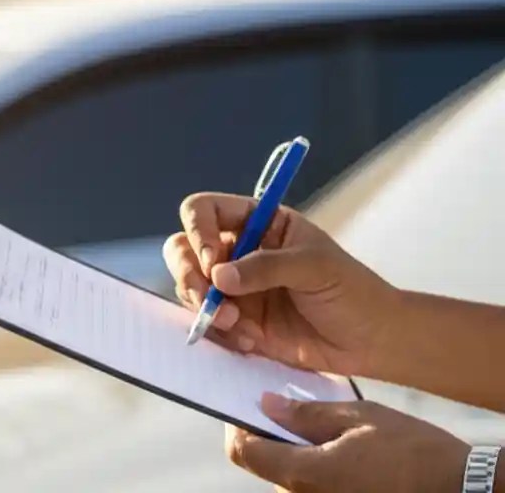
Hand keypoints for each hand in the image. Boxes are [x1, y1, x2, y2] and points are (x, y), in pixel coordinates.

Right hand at [163, 192, 400, 375]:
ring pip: (189, 287)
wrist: (370, 342)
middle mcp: (238, 251)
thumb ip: (266, 266)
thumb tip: (218, 277)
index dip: (198, 230)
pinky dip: (220, 334)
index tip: (211, 259)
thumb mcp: (315, 267)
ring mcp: (233, 288)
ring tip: (238, 325)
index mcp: (257, 223)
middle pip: (183, 248)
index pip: (205, 210)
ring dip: (205, 308)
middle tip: (208, 298)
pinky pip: (206, 323)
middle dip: (188, 274)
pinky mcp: (235, 322)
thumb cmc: (351, 291)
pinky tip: (251, 341)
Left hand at [226, 395, 467, 492]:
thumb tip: (266, 405)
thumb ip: (306, 414)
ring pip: (291, 477)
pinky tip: (341, 450)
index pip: (243, 451)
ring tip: (326, 428)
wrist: (462, 489)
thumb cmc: (413, 452)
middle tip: (293, 409)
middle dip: (273, 436)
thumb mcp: (359, 417)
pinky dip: (317, 466)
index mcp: (304, 474)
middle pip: (266, 465)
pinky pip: (313, 487)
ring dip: (298, 452)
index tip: (250, 405)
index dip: (239, 426)